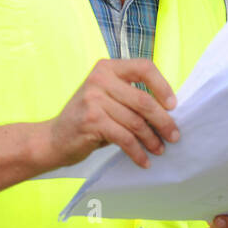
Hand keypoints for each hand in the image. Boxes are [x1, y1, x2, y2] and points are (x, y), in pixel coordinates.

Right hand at [40, 58, 179, 169]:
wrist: (54, 139)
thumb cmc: (89, 119)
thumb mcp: (109, 99)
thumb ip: (132, 97)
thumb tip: (169, 112)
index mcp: (108, 68)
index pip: (144, 67)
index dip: (162, 86)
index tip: (173, 105)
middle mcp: (100, 78)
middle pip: (143, 100)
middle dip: (163, 121)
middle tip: (174, 135)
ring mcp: (94, 99)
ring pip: (136, 122)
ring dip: (152, 139)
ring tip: (160, 149)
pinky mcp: (91, 120)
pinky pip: (124, 138)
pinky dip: (137, 152)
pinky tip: (144, 160)